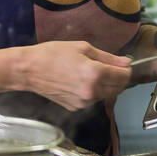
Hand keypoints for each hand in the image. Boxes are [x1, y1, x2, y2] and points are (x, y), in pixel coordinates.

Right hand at [18, 40, 133, 111]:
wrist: (29, 70)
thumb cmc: (52, 54)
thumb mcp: (82, 48)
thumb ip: (107, 57)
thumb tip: (125, 62)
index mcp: (94, 74)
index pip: (123, 76)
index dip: (126, 69)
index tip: (123, 64)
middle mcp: (91, 91)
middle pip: (119, 88)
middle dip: (118, 78)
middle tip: (109, 67)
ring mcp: (83, 102)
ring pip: (106, 95)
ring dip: (106, 85)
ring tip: (90, 72)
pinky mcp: (76, 107)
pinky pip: (92, 100)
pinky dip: (93, 92)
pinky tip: (80, 81)